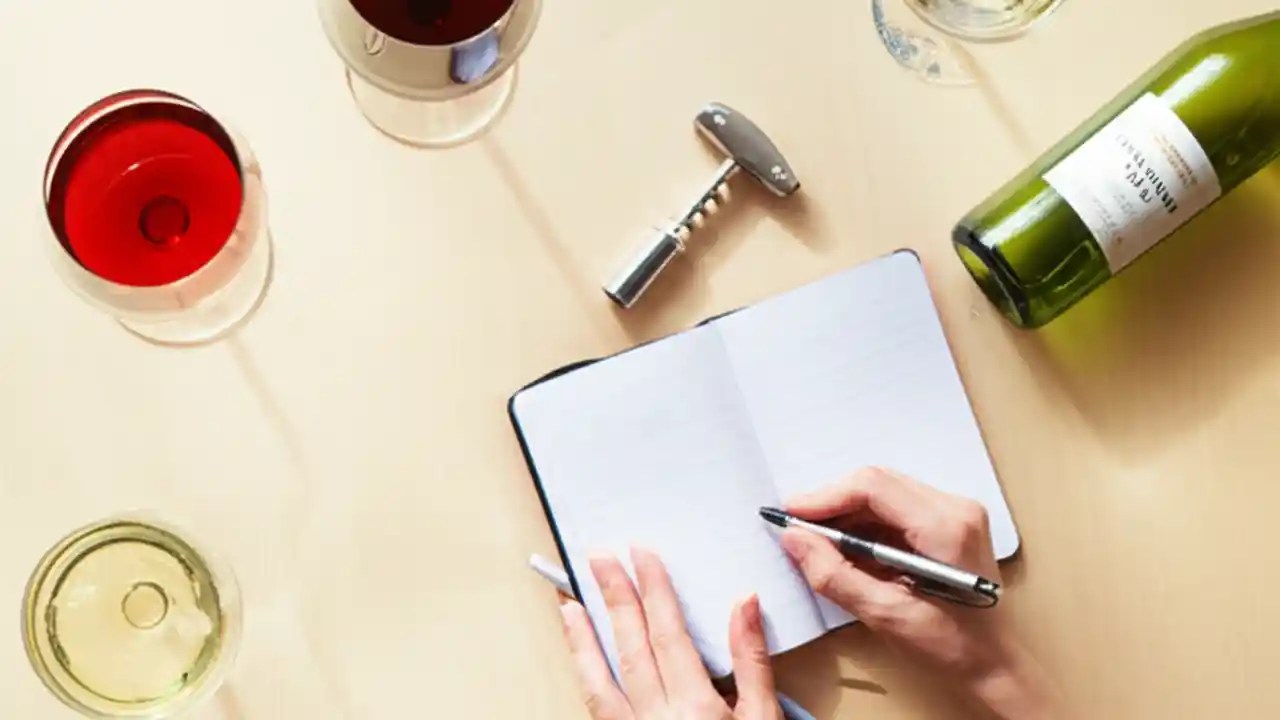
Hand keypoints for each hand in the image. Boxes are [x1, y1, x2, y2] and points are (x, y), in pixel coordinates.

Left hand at [559, 548, 781, 719]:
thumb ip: (753, 661)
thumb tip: (744, 601)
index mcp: (695, 709)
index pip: (667, 632)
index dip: (653, 589)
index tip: (641, 554)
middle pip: (630, 645)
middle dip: (614, 597)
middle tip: (599, 558)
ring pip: (600, 679)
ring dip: (583, 638)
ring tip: (568, 602)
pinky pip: (597, 710)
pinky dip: (585, 677)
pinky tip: (581, 660)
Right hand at [780, 468, 1057, 718]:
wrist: (993, 664)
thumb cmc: (952, 646)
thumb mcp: (886, 615)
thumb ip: (836, 575)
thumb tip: (796, 540)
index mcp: (946, 527)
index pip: (873, 487)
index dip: (825, 497)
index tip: (790, 515)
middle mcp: (955, 508)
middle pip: (877, 483)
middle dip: (833, 504)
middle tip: (799, 529)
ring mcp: (955, 512)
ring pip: (884, 493)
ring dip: (847, 515)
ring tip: (820, 543)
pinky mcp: (949, 522)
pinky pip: (896, 507)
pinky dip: (866, 524)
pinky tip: (850, 548)